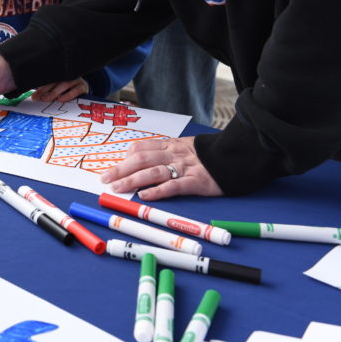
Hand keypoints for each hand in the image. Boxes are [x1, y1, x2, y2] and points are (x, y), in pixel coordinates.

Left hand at [32, 77, 89, 102]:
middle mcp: (67, 74)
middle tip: (40, 98)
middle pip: (55, 80)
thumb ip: (47, 91)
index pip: (48, 79)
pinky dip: (68, 95)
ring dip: (55, 92)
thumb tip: (35, 97)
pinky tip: (61, 99)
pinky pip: (76, 89)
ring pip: (64, 84)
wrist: (84, 88)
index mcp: (59, 74)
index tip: (34, 96)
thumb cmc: (68, 89)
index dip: (41, 87)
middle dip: (45, 89)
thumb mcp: (57, 88)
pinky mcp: (83, 86)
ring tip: (48, 99)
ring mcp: (75, 79)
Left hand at [99, 136, 223, 200]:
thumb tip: (136, 158)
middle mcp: (173, 154)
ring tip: (117, 187)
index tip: (111, 167)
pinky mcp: (196, 182)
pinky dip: (157, 191)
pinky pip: (173, 186)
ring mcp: (184, 168)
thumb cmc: (206, 154)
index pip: (141, 148)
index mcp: (169, 145)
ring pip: (153, 172)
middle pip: (141, 159)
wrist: (235, 156)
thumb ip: (162, 151)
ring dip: (132, 180)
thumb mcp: (182, 147)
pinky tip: (144, 196)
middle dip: (120, 169)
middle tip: (104, 179)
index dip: (124, 158)